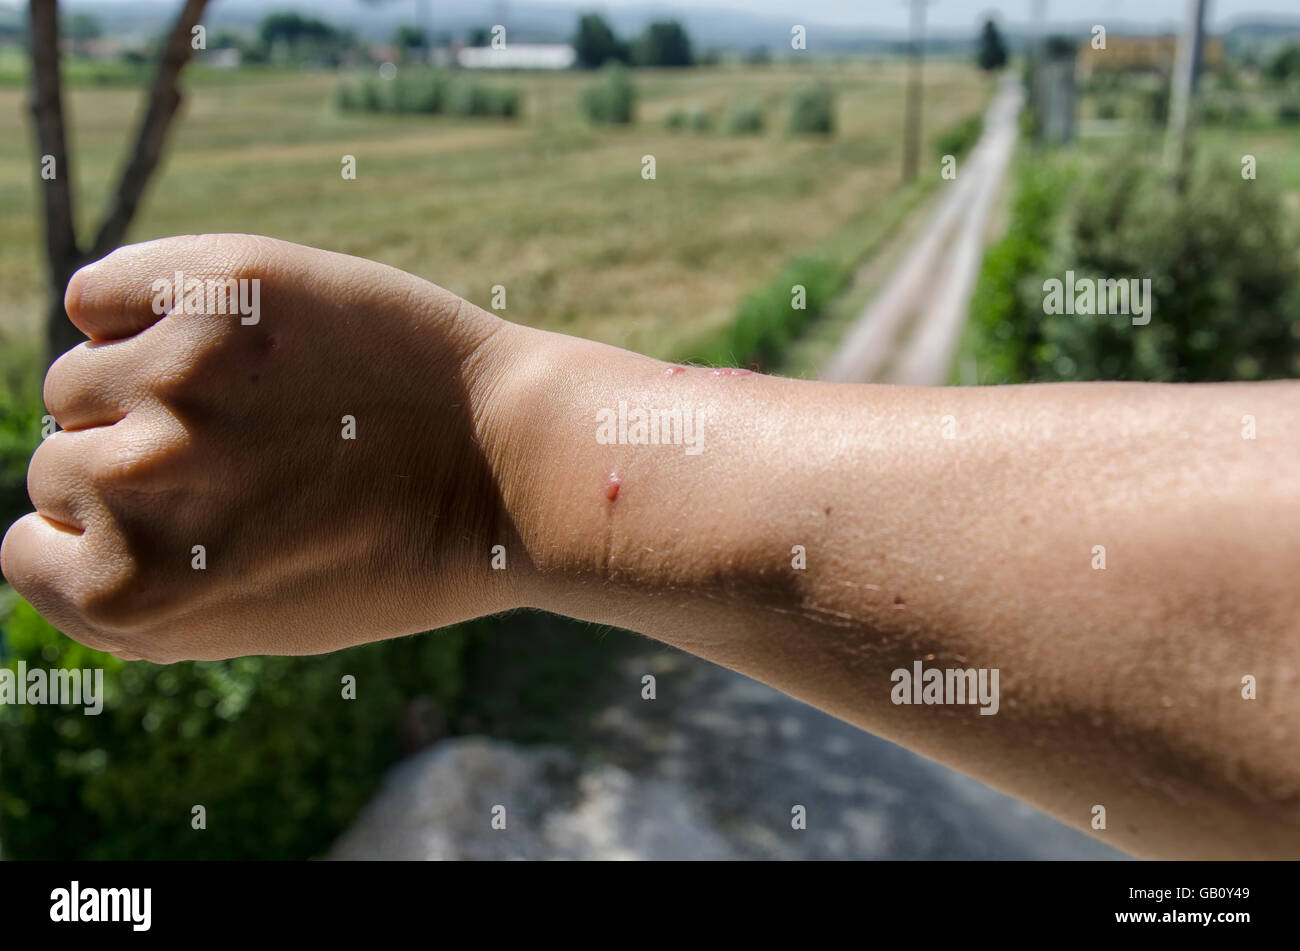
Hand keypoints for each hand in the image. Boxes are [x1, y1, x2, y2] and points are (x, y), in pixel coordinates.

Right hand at [2, 234, 525, 661]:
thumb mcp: (249, 615)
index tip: (190, 524)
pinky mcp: (221, 290)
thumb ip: (136, 583)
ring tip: (260, 404)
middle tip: (254, 462)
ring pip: (81, 375)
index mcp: (130, 595)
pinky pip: (104, 292)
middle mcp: (130, 487)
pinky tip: (226, 333)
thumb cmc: (392, 549)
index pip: (30, 544)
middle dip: (141, 462)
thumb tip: (54, 522)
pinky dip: (140, 305)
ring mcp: (172, 380)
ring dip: (149, 389)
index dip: (109, 532)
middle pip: (59, 456)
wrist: (512, 468)